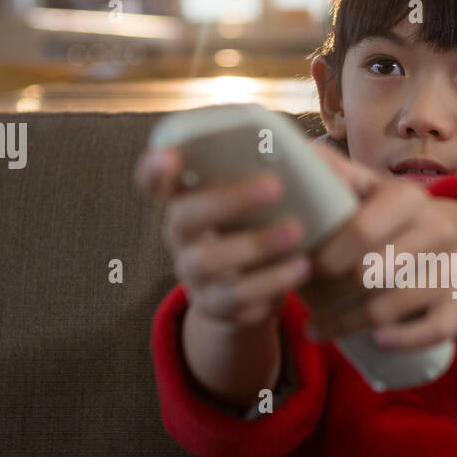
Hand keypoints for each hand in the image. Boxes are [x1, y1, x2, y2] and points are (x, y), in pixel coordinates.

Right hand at [134, 145, 310, 326]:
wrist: (249, 295)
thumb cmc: (252, 229)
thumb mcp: (249, 204)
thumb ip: (259, 175)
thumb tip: (298, 149)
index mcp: (184, 201)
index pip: (154, 183)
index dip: (154, 170)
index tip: (168, 155)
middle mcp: (180, 238)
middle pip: (185, 216)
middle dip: (227, 200)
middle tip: (274, 186)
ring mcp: (193, 276)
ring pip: (209, 261)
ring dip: (255, 244)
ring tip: (296, 231)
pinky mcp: (215, 307)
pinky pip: (239, 298)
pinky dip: (273, 281)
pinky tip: (303, 265)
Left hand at [301, 152, 456, 349]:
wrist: (453, 237)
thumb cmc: (391, 216)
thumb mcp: (367, 189)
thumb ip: (332, 174)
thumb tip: (296, 155)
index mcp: (408, 198)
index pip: (362, 232)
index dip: (324, 258)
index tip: (297, 270)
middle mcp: (438, 229)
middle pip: (371, 273)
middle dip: (328, 292)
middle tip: (303, 301)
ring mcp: (456, 267)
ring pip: (394, 305)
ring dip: (347, 322)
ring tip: (316, 327)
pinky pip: (439, 328)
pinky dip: (406, 338)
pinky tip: (374, 342)